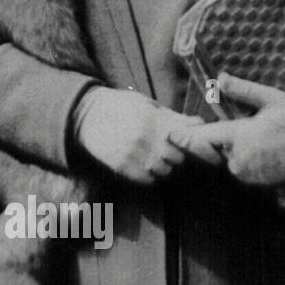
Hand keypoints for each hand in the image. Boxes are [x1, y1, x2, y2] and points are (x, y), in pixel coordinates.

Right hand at [73, 86, 202, 185]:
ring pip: (165, 171)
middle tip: (168, 150)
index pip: (187, 139)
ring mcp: (133, 154)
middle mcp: (145, 138)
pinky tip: (143, 165)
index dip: (191, 143)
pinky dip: (149, 176)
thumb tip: (199, 124)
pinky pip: (148, 180)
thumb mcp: (146, 104)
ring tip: (154, 157)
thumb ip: (172, 116)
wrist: (86, 116)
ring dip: (164, 167)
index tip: (188, 143)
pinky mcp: (122, 167)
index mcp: (154, 119)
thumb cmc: (119, 107)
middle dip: (177, 155)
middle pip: (178, 158)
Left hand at [167, 74, 284, 187]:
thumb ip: (243, 90)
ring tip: (249, 138)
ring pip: (225, 162)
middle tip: (220, 131)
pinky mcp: (258, 185)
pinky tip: (257, 151)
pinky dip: (240, 162)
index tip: (171, 133)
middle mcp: (240, 159)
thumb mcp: (272, 98)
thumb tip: (221, 77)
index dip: (185, 135)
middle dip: (209, 142)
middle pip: (210, 152)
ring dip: (227, 152)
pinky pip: (239, 172)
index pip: (200, 138)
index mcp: (240, 136)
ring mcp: (249, 175)